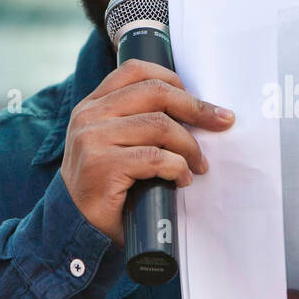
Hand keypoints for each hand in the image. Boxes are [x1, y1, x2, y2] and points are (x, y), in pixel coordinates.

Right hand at [60, 58, 234, 242]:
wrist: (77, 227)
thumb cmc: (107, 186)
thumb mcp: (115, 143)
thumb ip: (137, 120)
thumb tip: (195, 109)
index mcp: (93, 104)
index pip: (136, 71)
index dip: (174, 79)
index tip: (199, 101)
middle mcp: (89, 116)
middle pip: (155, 93)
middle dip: (196, 108)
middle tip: (221, 123)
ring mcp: (92, 139)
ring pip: (160, 126)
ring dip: (190, 146)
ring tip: (199, 165)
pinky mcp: (102, 166)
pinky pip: (155, 158)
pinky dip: (178, 168)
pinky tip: (182, 179)